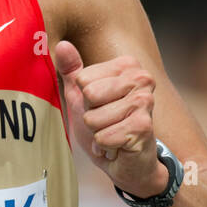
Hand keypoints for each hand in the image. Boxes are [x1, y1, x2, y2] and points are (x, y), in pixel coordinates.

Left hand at [53, 41, 167, 197]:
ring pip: (94, 118)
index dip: (84, 98)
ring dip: (97, 133)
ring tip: (112, 133)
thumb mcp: (82, 96)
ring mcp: (145, 102)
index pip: (83, 79)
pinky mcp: (142, 127)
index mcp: (127, 65)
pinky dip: (104, 146)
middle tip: (106, 122)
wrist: (129, 162)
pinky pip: (102, 136)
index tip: (100, 106)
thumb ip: (71, 70)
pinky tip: (117, 146)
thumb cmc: (106, 125)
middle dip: (90, 116)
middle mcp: (141, 79)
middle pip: (89, 95)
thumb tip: (62, 44)